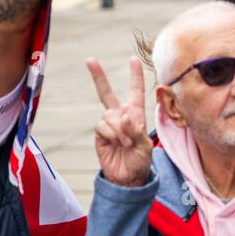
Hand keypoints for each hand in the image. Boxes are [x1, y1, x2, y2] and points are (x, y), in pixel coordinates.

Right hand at [87, 56, 153, 186]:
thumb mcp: (145, 145)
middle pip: (106, 93)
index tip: (133, 59)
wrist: (128, 177)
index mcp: (136, 114)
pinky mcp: (100, 133)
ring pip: (109, 115)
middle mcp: (120, 115)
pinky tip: (117, 143)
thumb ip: (136, 131)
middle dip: (98, 76)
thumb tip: (123, 117)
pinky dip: (113, 134)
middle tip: (90, 60)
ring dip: (120, 129)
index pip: (135, 91)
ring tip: (126, 143)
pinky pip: (103, 126)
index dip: (135, 75)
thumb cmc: (141, 160)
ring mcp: (109, 124)